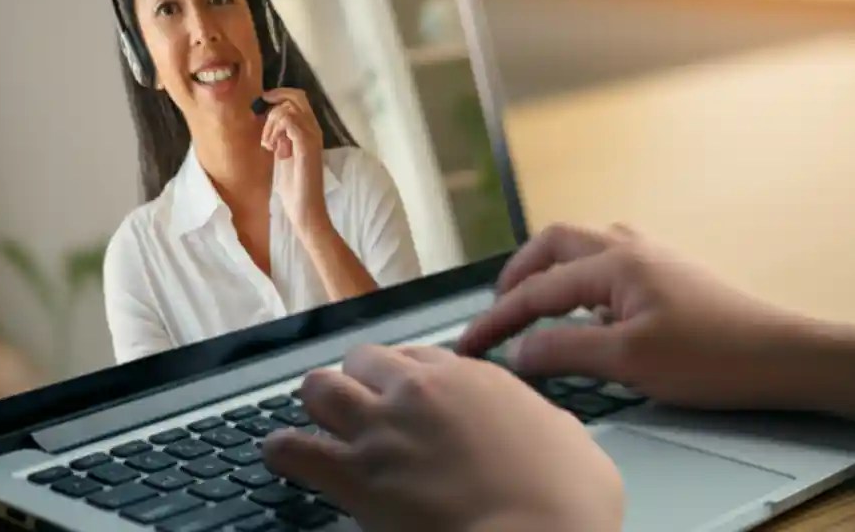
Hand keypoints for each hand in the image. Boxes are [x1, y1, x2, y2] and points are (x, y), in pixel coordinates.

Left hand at [261, 88, 328, 235]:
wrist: (306, 209)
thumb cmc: (294, 187)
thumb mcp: (282, 154)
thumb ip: (280, 136)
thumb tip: (269, 121)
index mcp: (310, 131)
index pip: (298, 98)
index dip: (279, 95)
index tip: (263, 104)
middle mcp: (314, 130)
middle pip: (296, 97)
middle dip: (273, 107)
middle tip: (266, 134)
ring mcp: (312, 137)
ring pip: (288, 109)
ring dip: (271, 124)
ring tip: (269, 146)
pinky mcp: (307, 146)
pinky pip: (290, 122)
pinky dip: (276, 132)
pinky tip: (274, 149)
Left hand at [263, 345, 622, 531]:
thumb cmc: (567, 499)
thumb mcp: (570, 437)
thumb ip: (540, 418)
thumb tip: (543, 425)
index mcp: (471, 377)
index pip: (418, 354)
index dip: (409, 377)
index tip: (409, 397)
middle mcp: (420, 390)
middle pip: (363, 361)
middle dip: (361, 384)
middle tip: (367, 414)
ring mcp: (382, 429)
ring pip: (320, 388)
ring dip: (320, 406)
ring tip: (322, 426)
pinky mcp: (356, 476)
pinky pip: (292, 449)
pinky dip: (284, 452)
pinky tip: (284, 458)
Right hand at [458, 223, 809, 410]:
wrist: (783, 356)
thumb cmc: (717, 355)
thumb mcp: (629, 361)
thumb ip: (566, 350)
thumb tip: (521, 349)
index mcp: (617, 263)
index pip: (538, 289)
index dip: (498, 318)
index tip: (471, 344)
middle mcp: (631, 249)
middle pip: (555, 244)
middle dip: (518, 273)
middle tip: (497, 307)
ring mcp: (653, 258)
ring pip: (583, 247)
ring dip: (550, 268)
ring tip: (533, 300)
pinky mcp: (669, 277)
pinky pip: (608, 261)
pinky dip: (580, 277)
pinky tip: (585, 307)